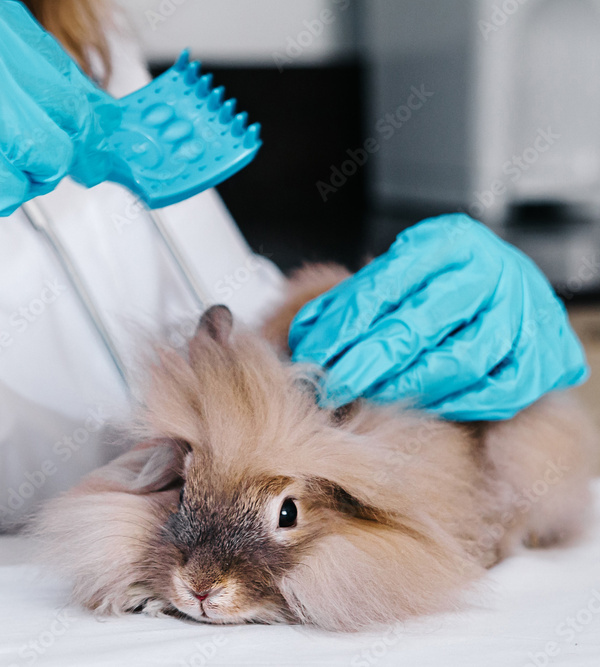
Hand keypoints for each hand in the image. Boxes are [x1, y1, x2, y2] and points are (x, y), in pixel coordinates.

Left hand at [288, 213, 588, 420]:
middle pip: (416, 326)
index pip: (383, 287)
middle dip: (364, 363)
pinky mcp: (544, 358)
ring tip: (367, 398)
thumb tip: (301, 336)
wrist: (519, 295)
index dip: (341, 326)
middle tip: (330, 388)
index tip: (310, 355)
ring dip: (404, 387)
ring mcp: (523, 315)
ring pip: (456, 363)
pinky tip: (420, 405)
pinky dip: (453, 403)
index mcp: (450, 242)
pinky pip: (493, 393)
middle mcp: (492, 273)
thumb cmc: (443, 285)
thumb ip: (354, 298)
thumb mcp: (403, 271)